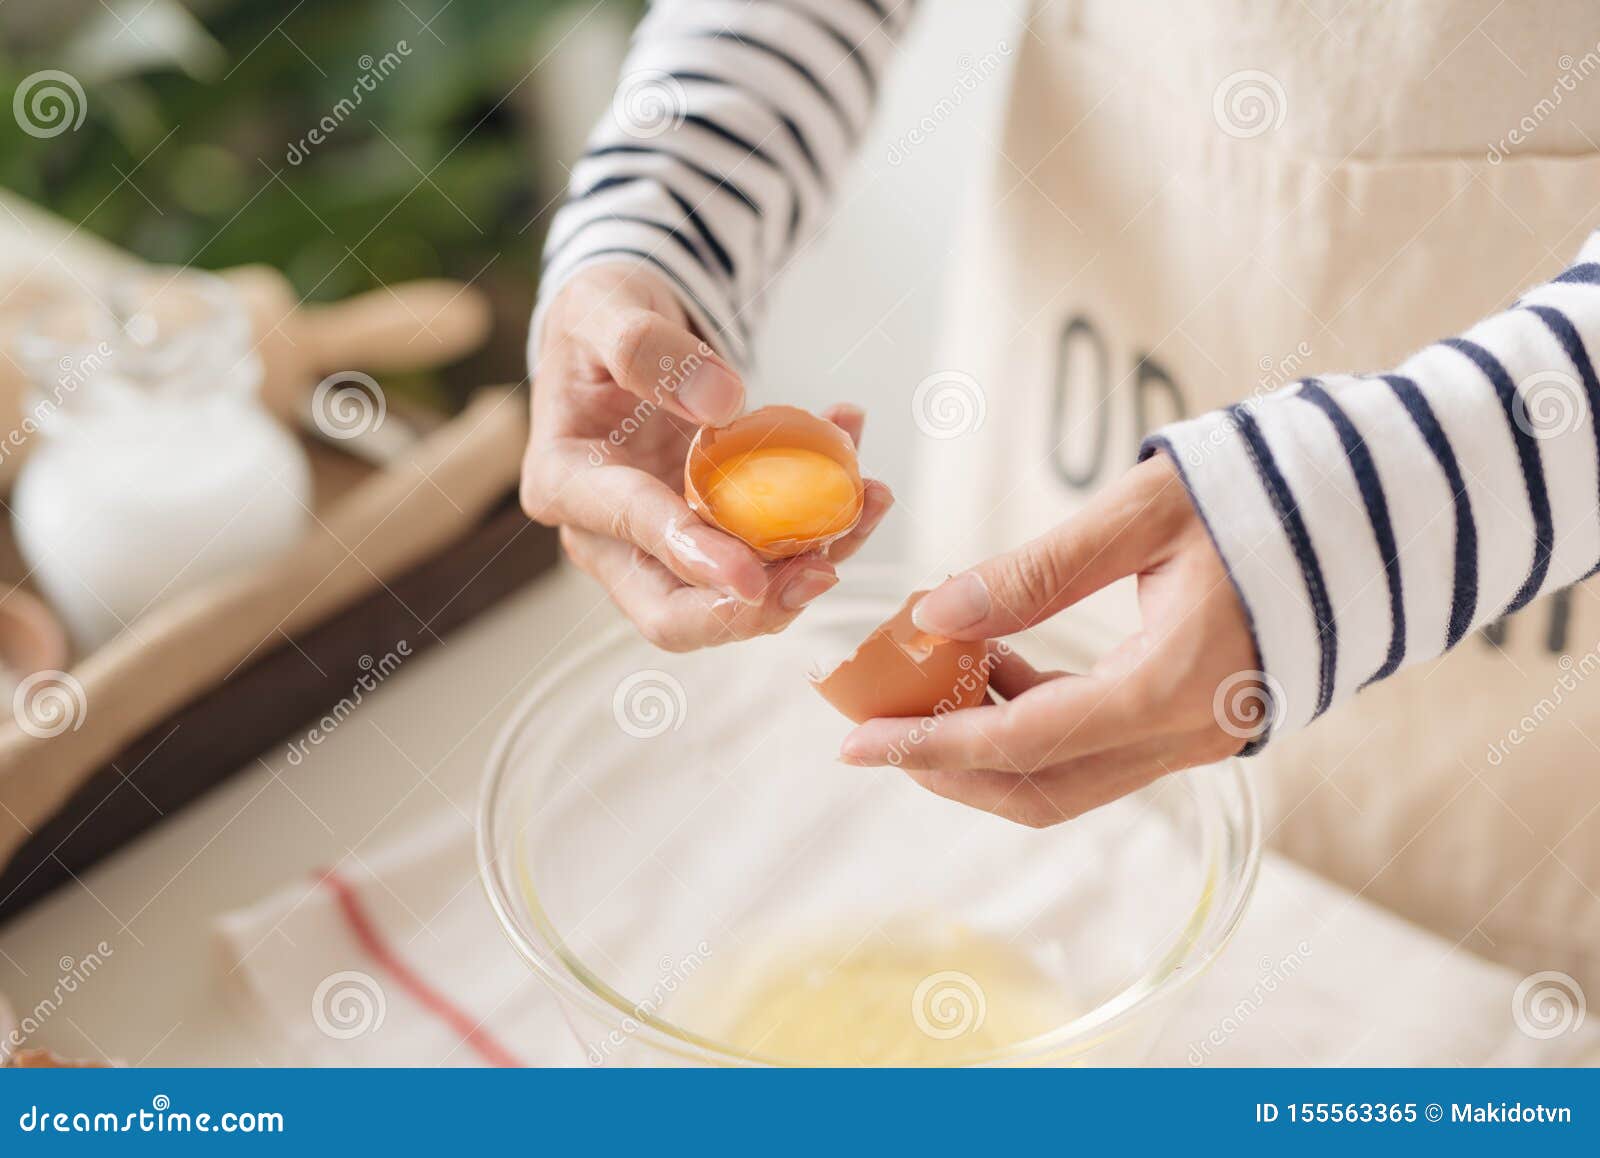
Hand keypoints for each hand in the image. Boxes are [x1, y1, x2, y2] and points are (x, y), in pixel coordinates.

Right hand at [520, 264, 891, 650]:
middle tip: (821, 571)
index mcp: (565, 482)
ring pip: (734, 594)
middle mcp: (607, 534)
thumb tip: (721, 406)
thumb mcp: (603, 305)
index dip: (692, 558)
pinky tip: (864, 477)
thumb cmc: (599, 317)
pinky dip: (823, 526)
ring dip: (808, 566)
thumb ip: (646, 349)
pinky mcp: (711, 537)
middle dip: (751, 610)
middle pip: (673, 614)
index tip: (751, 576)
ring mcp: (661, 545)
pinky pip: (769, 553)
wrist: (621, 331)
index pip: (630, 531)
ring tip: (868, 501)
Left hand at [838, 454, 1259, 826]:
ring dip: (986, 750)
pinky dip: (1033, 726)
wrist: (1376, 511)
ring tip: (925, 684)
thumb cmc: (1265, 495)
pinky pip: (1097, 751)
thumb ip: (1034, 573)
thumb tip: (934, 617)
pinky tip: (994, 667)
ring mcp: (1200, 739)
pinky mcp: (1199, 725)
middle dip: (946, 768)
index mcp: (1173, 687)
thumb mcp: (1140, 515)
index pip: (1026, 741)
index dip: (930, 748)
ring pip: (1068, 780)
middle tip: (875, 726)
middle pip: (1041, 788)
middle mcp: (1189, 735)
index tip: (854, 743)